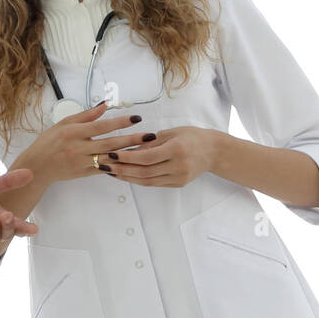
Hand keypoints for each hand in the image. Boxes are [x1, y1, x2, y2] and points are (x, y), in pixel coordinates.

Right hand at [11, 102, 151, 185]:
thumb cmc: (48, 142)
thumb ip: (85, 116)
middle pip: (110, 144)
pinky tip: (131, 162)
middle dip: (132, 140)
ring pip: (110, 158)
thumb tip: (104, 106)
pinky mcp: (84, 174)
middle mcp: (78, 148)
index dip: (120, 122)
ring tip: (146, 149)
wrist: (37, 167)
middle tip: (150, 135)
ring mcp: (81, 163)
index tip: (136, 118)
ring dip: (129, 154)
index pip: (101, 126)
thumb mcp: (63, 124)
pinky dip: (118, 165)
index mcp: (73, 133)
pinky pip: (104, 169)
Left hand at [103, 125, 218, 187]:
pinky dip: (138, 180)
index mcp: (176, 149)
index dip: (126, 158)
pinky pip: (154, 183)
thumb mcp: (170, 133)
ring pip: (147, 181)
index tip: (111, 154)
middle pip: (144, 172)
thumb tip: (126, 149)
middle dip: (122, 169)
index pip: (146, 157)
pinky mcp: (178, 184)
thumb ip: (149, 143)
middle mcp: (178, 166)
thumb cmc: (191, 137)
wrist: (213, 151)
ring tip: (111, 172)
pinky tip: (126, 175)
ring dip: (127, 177)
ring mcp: (179, 177)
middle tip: (104, 165)